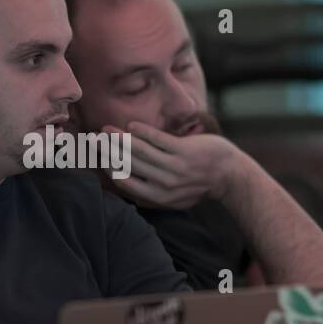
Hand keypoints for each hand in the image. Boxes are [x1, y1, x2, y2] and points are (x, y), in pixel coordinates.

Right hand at [104, 122, 243, 208]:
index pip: (125, 182)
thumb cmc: (199, 183)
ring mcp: (174, 168)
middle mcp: (164, 185)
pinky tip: (131, 126)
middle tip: (93, 139)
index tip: (96, 156)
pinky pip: (157, 140)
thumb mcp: (175, 197)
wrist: (229, 173)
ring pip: (140, 152)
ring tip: (106, 130)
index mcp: (158, 197)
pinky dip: (142, 132)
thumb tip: (129, 192)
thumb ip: (153, 195)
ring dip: (119, 139)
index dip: (108, 168)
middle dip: (108, 151)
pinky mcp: (184, 152)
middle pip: (128, 165)